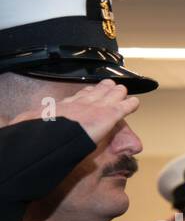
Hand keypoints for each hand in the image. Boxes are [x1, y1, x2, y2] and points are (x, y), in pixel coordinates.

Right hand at [9, 79, 138, 144]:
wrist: (49, 136)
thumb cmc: (36, 135)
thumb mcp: (22, 127)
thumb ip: (18, 125)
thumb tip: (4, 125)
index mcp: (58, 109)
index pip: (71, 102)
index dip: (80, 97)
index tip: (84, 93)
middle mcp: (75, 105)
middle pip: (91, 95)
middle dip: (100, 90)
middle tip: (108, 84)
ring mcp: (91, 109)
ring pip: (107, 98)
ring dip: (116, 93)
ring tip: (122, 89)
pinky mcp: (106, 116)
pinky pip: (121, 109)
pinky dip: (129, 104)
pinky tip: (135, 101)